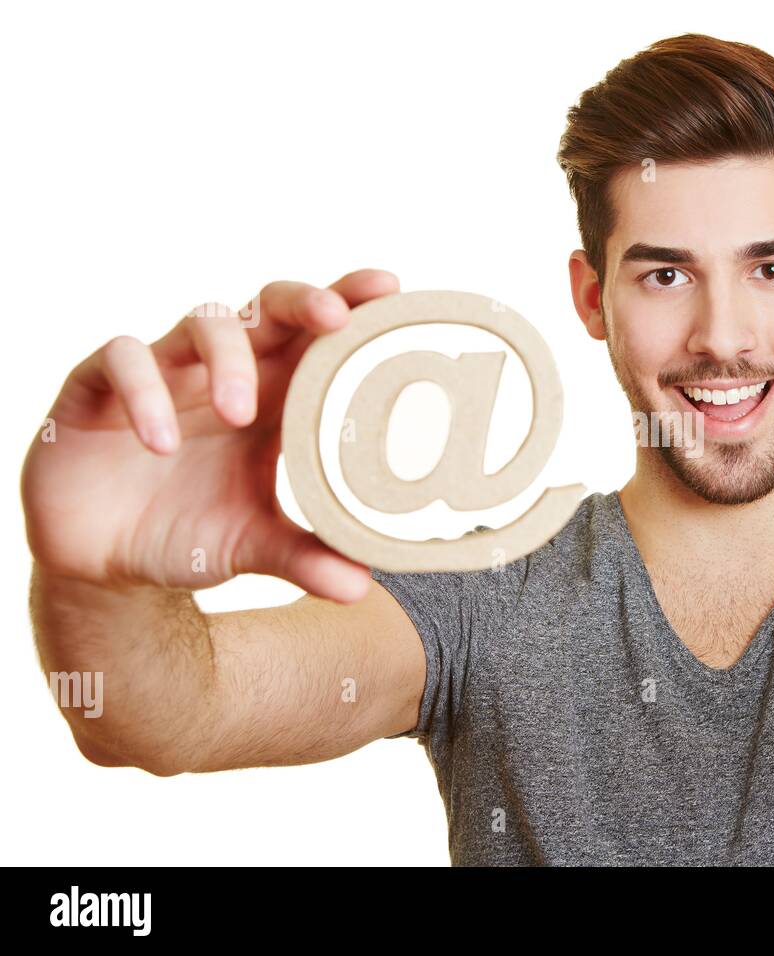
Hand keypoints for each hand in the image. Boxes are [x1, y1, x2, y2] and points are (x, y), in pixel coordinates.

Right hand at [20, 269, 399, 602]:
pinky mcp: (98, 389)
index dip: (348, 304)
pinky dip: (143, 392)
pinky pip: (120, 360)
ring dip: (227, 359)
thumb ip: (304, 558)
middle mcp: (221, 374)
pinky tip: (159, 442)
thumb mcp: (251, 546)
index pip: (314, 338)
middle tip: (332, 317)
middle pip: (266, 308)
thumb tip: (359, 589)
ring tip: (239, 414)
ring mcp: (163, 374)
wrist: (102, 564)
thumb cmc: (188, 533)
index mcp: (271, 400)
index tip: (390, 287)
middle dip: (302, 301)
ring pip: (201, 323)